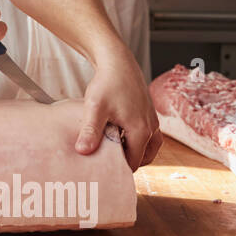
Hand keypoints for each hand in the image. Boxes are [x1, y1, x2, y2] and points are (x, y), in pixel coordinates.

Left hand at [77, 48, 160, 169]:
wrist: (118, 62)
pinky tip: (118, 137)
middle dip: (128, 163)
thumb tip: (83, 152)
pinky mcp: (149, 113)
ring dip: (134, 152)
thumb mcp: (95, 108)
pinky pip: (148, 136)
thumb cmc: (107, 84)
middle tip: (108, 166)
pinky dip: (137, 141)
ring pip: (148, 148)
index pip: (133, 162)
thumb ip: (90, 131)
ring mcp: (152, 121)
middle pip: (143, 157)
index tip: (104, 173)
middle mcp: (152, 128)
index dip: (119, 170)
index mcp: (141, 131)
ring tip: (113, 152)